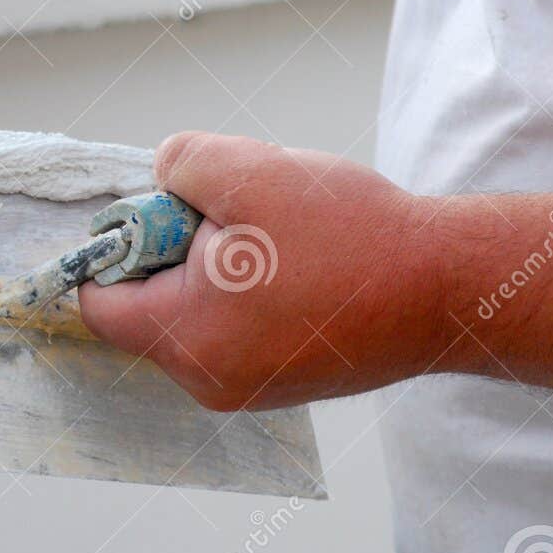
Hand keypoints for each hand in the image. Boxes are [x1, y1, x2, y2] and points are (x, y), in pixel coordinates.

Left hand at [78, 132, 452, 410]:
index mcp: (186, 339)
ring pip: (193, 313)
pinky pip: (234, 329)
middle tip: (230, 214)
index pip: (100, 302)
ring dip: (215, 266)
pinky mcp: (283, 381)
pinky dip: (247, 290)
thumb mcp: (249, 171)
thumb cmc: (354, 236)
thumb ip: (179, 163)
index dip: (113, 248)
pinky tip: (296, 262)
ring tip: (273, 237)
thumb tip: (159, 176)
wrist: (453, 287)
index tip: (157, 211)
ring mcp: (248, 388)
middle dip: (174, 250)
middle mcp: (208, 380)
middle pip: (145, 305)